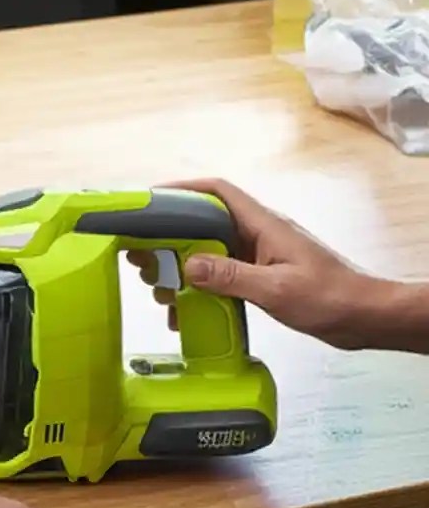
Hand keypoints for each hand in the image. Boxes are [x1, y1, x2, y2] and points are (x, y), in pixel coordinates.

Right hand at [128, 178, 382, 349]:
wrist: (365, 316)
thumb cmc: (330, 297)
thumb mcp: (277, 288)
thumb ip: (231, 275)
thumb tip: (187, 264)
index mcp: (262, 225)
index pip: (217, 192)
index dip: (181, 190)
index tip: (149, 202)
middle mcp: (256, 235)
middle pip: (202, 223)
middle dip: (168, 238)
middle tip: (142, 259)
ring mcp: (256, 256)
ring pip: (206, 252)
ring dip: (180, 269)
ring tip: (159, 290)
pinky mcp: (258, 277)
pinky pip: (218, 276)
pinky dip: (197, 291)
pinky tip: (185, 312)